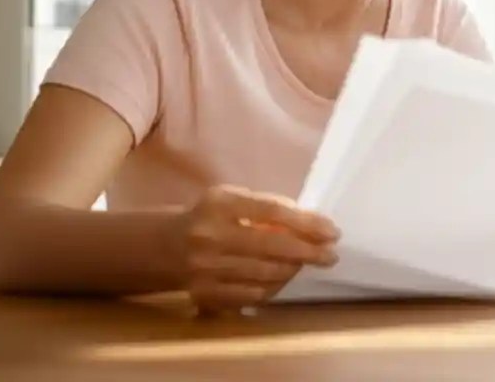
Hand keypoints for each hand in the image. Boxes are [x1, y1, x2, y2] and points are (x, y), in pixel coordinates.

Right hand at [168, 185, 338, 311]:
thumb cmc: (209, 217)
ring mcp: (206, 268)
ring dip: (292, 270)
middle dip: (308, 252)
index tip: (332, 231)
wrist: (162, 246)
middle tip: (331, 255)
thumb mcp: (231, 199)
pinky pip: (251, 295)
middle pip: (272, 246)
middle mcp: (211, 235)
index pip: (273, 212)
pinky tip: (282, 279)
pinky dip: (273, 288)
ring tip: (306, 264)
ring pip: (265, 274)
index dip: (307, 223)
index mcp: (220, 203)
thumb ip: (266, 207)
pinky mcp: (204, 293)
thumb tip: (310, 223)